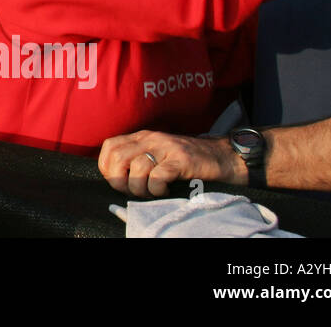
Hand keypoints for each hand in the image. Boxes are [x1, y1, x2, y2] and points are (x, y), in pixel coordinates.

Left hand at [98, 130, 241, 197]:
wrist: (222, 157)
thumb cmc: (187, 162)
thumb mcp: (158, 154)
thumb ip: (137, 159)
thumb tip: (115, 178)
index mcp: (142, 137)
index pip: (109, 147)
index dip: (107, 168)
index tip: (118, 182)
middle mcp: (151, 139)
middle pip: (118, 157)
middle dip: (120, 180)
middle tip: (133, 191)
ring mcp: (166, 148)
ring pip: (137, 168)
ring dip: (140, 188)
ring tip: (151, 192)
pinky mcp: (181, 160)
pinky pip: (157, 176)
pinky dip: (156, 189)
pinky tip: (164, 191)